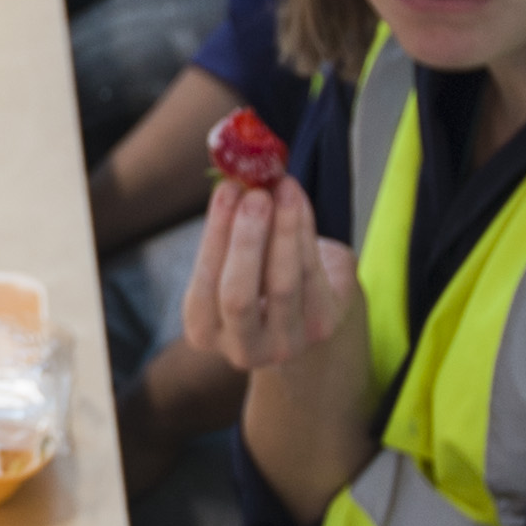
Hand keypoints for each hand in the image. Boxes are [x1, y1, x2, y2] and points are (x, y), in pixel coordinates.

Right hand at [182, 180, 361, 381]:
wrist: (304, 306)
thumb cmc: (257, 276)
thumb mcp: (233, 260)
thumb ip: (229, 230)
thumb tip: (237, 177)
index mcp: (203, 331)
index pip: (205, 285)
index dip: (216, 235)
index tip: (227, 190)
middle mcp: (241, 348)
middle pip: (237, 295)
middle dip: (246, 240)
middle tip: (256, 194)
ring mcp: (284, 344)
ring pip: (282, 283)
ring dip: (283, 228)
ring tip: (284, 186)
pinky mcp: (321, 327)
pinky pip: (313, 275)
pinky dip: (305, 232)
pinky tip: (298, 202)